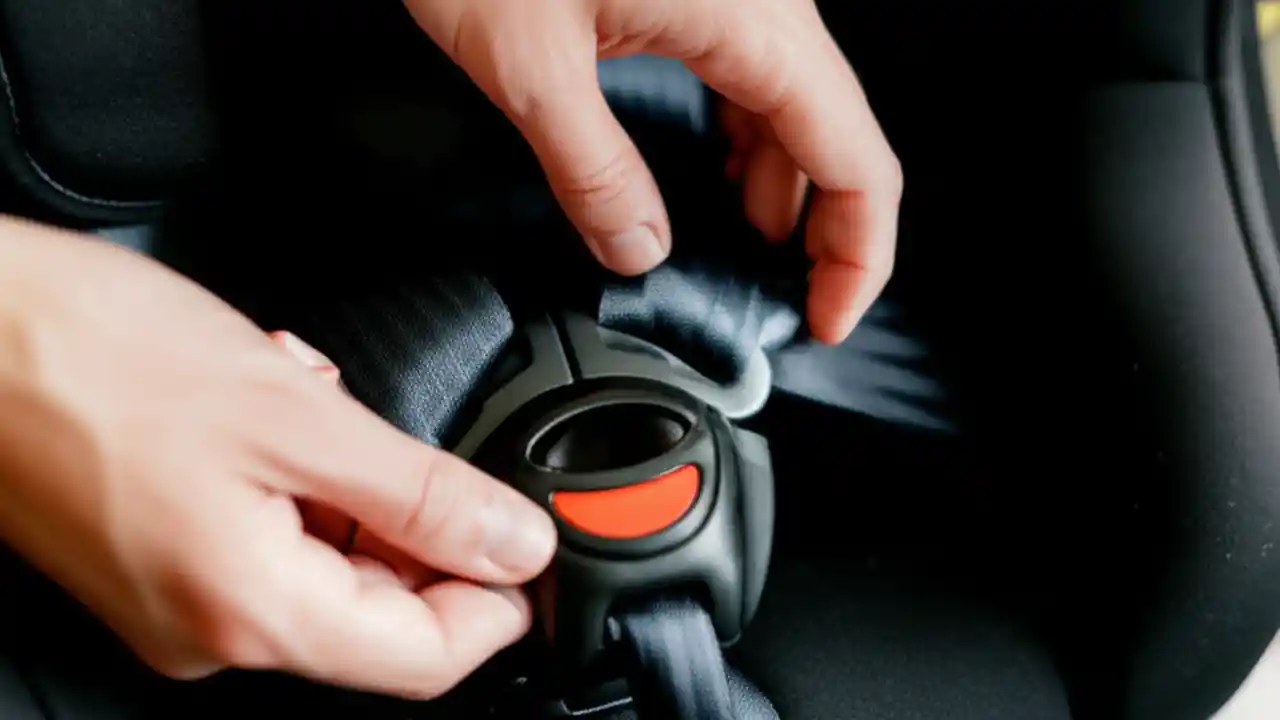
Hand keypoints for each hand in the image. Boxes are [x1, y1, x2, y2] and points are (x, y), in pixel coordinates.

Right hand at [0, 218, 556, 698]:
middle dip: (417, 523)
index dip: (499, 602)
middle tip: (400, 439)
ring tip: (312, 405)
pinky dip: (299, 483)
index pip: (428, 659)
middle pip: (381, 616)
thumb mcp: (298, 418)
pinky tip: (273, 417)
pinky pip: (272, 545)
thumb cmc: (92, 357)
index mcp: (255, 612)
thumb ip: (424, 496)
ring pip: (329, 570)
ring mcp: (182, 605)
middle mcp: (214, 633)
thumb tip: (514, 545)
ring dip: (352, 489)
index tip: (531, 543)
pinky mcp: (162, 566)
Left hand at [406, 0, 902, 343]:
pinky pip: (752, 72)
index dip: (857, 256)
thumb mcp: (529, 64)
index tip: (825, 318)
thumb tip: (636, 247)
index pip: (856, 162)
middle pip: (839, 135)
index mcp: (752, 21)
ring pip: (797, 104)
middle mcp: (766, 1)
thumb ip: (592, 171)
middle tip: (783, 301)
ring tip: (745, 251)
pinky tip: (715, 173)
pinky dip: (746, 137)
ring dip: (783, 185)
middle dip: (823, 231)